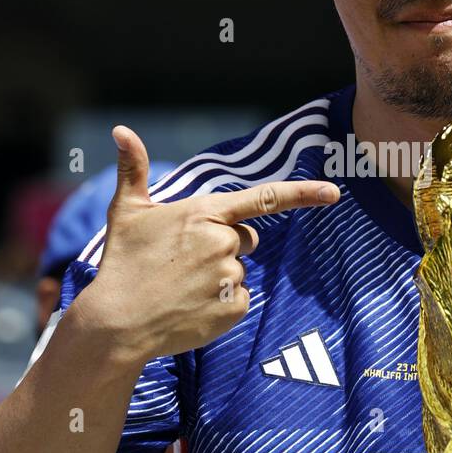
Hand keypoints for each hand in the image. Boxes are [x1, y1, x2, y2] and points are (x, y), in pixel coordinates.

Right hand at [77, 125, 339, 361]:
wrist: (117, 324)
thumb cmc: (122, 263)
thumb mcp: (126, 212)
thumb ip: (133, 169)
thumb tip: (120, 129)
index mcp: (203, 212)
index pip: (263, 199)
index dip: (303, 195)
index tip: (334, 193)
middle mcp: (222, 241)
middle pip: (246, 239)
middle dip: (223, 246)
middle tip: (184, 262)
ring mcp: (229, 276)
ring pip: (238, 272)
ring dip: (216, 278)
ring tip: (180, 287)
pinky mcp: (232, 308)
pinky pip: (237, 300)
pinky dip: (218, 306)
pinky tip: (189, 307)